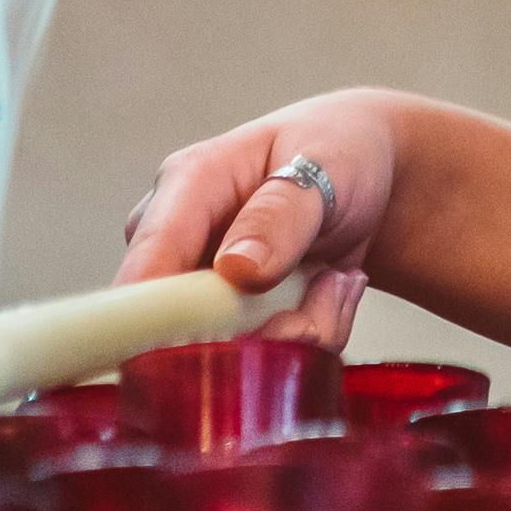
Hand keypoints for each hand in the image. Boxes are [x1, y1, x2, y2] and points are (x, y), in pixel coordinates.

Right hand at [112, 89, 400, 350]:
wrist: (366, 173)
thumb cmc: (335, 152)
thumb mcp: (323, 164)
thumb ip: (281, 214)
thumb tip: (236, 269)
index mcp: (184, 186)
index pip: (145, 270)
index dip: (167, 324)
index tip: (230, 349)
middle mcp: (176, 244)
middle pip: (182, 329)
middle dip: (263, 332)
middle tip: (325, 301)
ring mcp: (198, 286)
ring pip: (228, 352)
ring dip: (297, 333)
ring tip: (338, 282)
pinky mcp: (229, 320)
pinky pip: (260, 358)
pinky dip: (308, 338)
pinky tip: (332, 291)